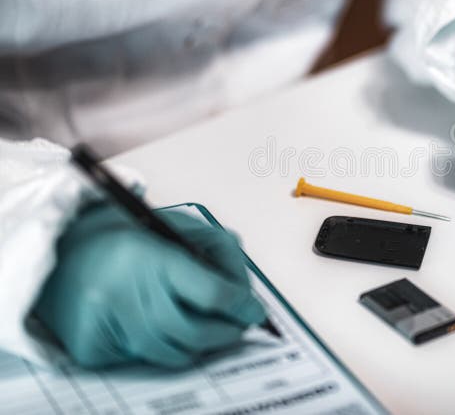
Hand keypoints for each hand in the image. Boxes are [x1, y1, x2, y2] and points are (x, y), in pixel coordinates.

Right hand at [34, 202, 265, 368]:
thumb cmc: (131, 239)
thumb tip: (246, 298)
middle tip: (238, 327)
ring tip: (201, 327)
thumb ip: (220, 253)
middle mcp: (122, 289)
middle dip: (225, 333)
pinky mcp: (89, 346)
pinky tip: (155, 327)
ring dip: (195, 345)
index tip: (255, 312)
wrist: (64, 252)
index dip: (240, 306)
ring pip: (170, 353)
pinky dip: (158, 348)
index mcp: (148, 254)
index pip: (210, 292)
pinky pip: (142, 361)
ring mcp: (103, 322)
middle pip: (194, 332)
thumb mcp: (179, 228)